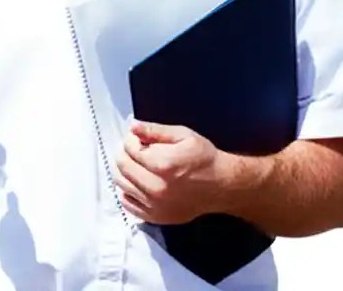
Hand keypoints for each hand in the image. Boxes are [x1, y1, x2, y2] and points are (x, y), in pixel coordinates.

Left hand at [114, 119, 228, 224]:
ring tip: (136, 165)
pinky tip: (137, 182)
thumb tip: (133, 126)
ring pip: (122, 184)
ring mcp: (154, 204)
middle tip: (135, 150)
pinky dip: (127, 191)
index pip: (130, 149)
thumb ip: (156, 131)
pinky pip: (128, 204)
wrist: (221, 186)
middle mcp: (156, 187)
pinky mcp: (155, 216)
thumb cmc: (204, 159)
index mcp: (163, 164)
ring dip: (124, 171)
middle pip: (122, 166)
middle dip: (125, 153)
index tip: (137, 138)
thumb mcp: (183, 136)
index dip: (131, 140)